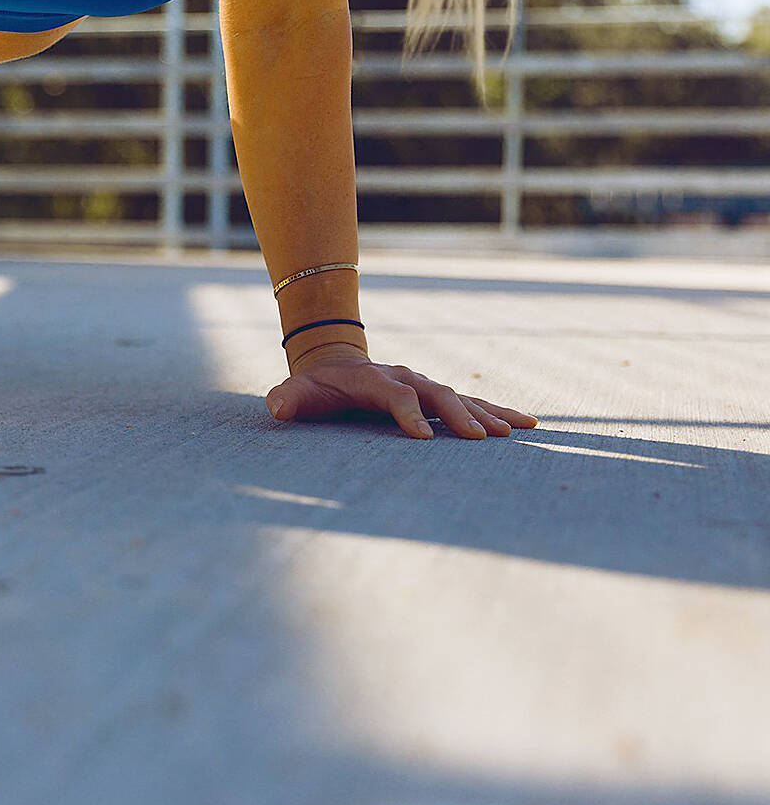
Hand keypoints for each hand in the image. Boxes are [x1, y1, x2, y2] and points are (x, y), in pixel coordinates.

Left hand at [265, 342, 537, 439]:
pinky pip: (471, 402)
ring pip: (461, 397)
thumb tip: (276, 408)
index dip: (408, 414)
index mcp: (373, 380)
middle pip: (437, 394)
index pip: (396, 395)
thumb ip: (286, 400)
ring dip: (488, 413)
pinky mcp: (436, 397)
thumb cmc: (315, 388)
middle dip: (460, 415)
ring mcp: (423, 386)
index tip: (424, 439)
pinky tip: (527, 424)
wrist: (333, 365)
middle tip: (483, 438)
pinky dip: (498, 411)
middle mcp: (404, 379)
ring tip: (519, 430)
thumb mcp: (296, 393)